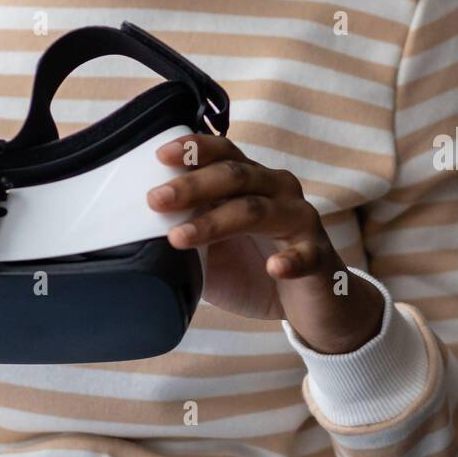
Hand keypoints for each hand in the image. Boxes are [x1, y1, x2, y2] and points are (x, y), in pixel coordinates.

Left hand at [147, 133, 384, 353]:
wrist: (313, 307)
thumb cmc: (256, 269)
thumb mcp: (214, 250)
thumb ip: (188, 232)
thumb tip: (138, 232)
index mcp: (253, 181)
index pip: (224, 153)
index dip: (195, 149)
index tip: (161, 156)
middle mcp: (278, 190)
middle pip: (235, 176)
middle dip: (192, 185)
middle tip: (155, 199)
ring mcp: (301, 221)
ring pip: (257, 211)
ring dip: (216, 222)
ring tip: (180, 237)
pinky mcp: (319, 256)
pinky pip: (304, 255)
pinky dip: (289, 260)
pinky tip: (274, 267)